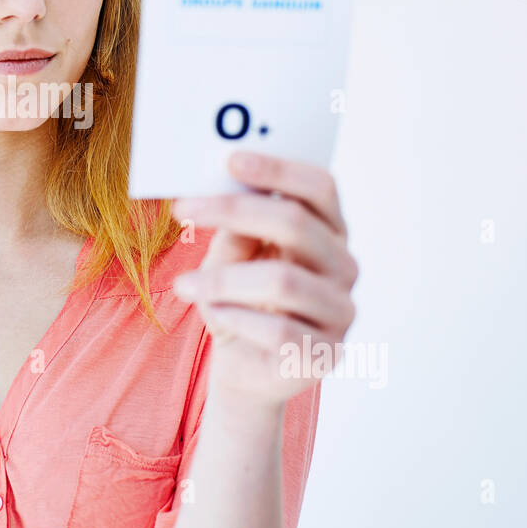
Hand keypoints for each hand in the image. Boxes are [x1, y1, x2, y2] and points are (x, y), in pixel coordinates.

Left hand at [170, 150, 358, 406]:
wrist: (244, 367)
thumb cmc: (239, 300)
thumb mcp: (230, 257)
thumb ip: (235, 229)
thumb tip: (221, 193)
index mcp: (328, 231)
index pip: (319, 186)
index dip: (278, 169)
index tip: (229, 160)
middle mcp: (343, 266)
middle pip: (297, 223)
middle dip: (234, 211)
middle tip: (183, 210)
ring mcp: (341, 310)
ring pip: (282, 280)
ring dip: (222, 279)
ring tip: (184, 284)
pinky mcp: (327, 353)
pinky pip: (279, 330)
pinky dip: (236, 318)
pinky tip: (213, 316)